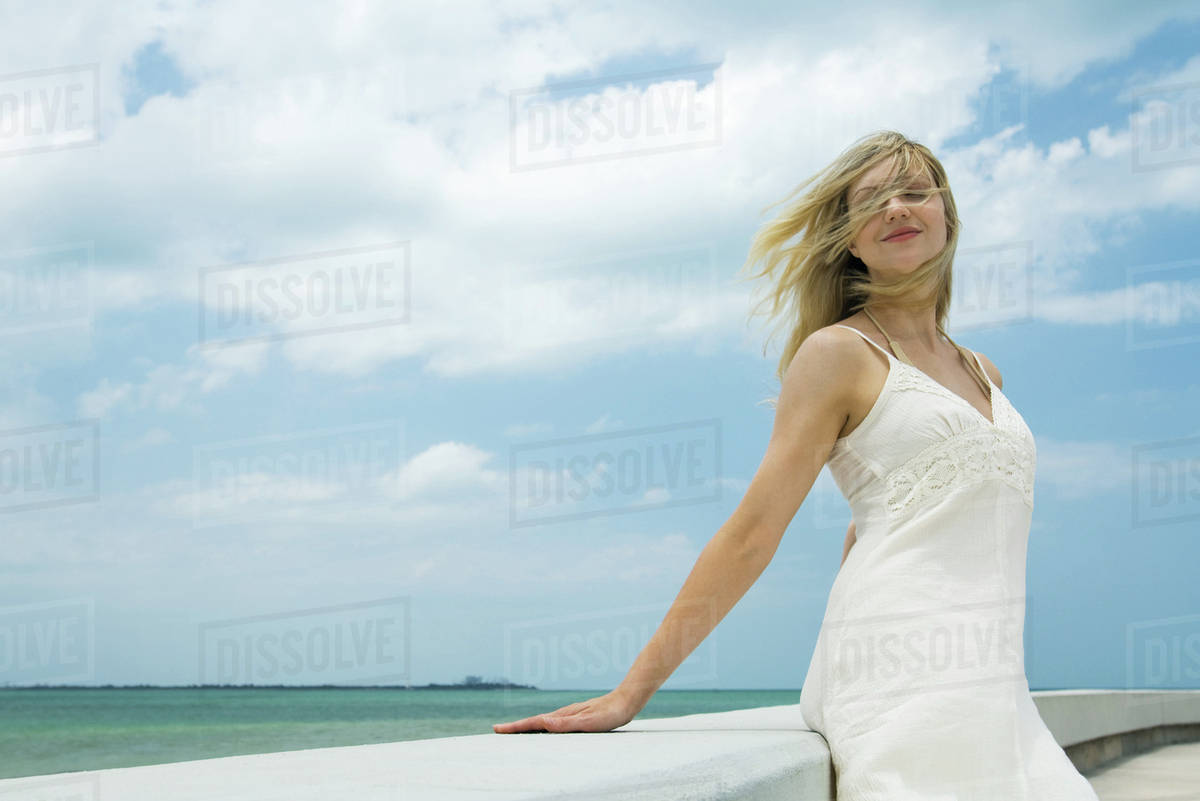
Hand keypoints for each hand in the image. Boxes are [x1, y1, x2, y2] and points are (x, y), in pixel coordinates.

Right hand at [492, 689, 637, 733]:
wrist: (626, 700)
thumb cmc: (610, 714)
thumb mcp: (589, 721)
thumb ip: (567, 723)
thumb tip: (544, 722)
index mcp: (563, 717)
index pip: (534, 723)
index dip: (516, 727)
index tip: (498, 729)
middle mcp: (563, 715)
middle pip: (534, 722)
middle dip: (516, 727)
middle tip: (498, 731)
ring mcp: (569, 715)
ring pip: (543, 722)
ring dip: (527, 727)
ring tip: (514, 732)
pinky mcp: (577, 717)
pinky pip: (554, 723)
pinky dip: (542, 727)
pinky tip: (543, 729)